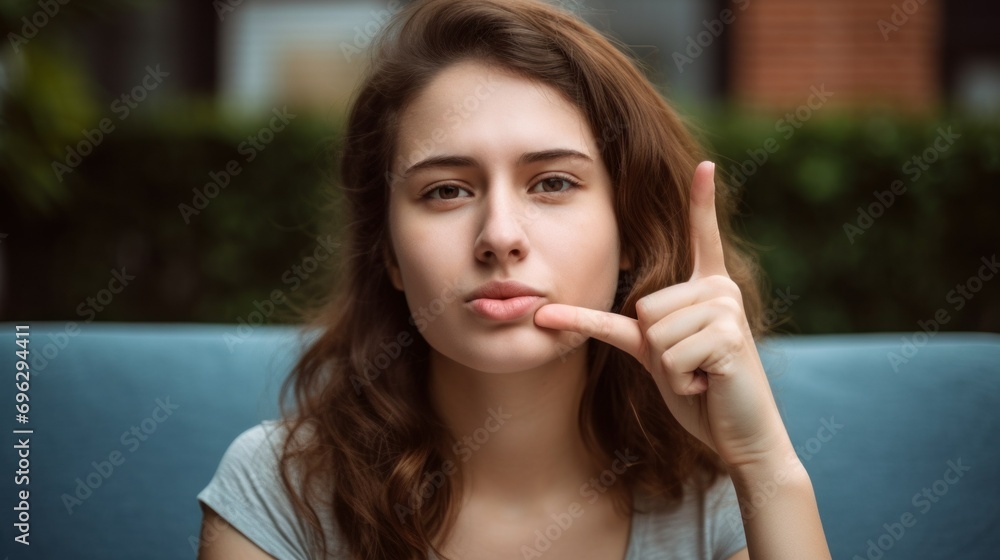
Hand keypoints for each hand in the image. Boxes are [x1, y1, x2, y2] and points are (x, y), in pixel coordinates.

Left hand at [533, 161, 790, 468]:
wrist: (738, 434)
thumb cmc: (697, 391)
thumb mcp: (654, 352)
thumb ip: (623, 325)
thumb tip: (545, 312)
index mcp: (706, 287)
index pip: (702, 237)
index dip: (702, 202)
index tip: (707, 165)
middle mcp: (721, 289)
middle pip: (645, 305)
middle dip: (655, 349)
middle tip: (689, 366)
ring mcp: (728, 309)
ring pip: (654, 331)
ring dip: (668, 369)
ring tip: (699, 375)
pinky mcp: (729, 337)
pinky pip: (668, 356)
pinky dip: (679, 382)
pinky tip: (708, 384)